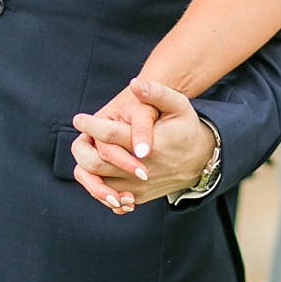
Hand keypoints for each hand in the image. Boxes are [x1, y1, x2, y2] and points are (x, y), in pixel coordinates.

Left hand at [71, 78, 214, 213]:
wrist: (200, 161)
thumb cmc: (186, 128)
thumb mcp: (180, 106)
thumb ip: (157, 93)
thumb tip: (135, 83)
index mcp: (150, 146)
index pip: (110, 136)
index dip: (90, 125)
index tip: (79, 118)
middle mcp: (141, 170)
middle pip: (96, 163)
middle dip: (83, 148)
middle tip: (80, 133)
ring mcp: (137, 186)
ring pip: (97, 184)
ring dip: (86, 166)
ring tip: (87, 147)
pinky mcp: (136, 196)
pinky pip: (106, 197)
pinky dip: (96, 184)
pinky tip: (98, 167)